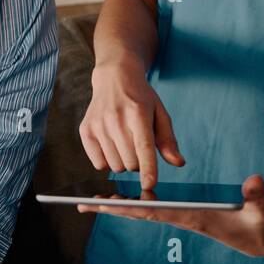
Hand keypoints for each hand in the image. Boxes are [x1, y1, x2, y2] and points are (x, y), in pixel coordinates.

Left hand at [76, 175, 263, 257]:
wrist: (259, 235)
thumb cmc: (258, 222)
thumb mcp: (261, 209)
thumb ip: (258, 196)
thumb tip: (254, 181)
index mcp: (192, 217)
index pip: (156, 212)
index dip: (131, 207)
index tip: (108, 204)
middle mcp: (180, 217)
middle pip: (140, 213)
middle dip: (112, 208)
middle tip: (83, 203)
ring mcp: (180, 215)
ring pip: (143, 210)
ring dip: (119, 206)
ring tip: (93, 200)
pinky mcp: (183, 212)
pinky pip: (153, 207)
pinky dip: (135, 203)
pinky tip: (122, 198)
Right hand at [80, 60, 183, 188]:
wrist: (113, 77)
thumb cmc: (140, 97)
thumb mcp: (159, 113)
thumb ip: (168, 139)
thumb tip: (178, 163)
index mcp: (138, 113)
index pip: (143, 147)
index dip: (148, 169)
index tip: (149, 185)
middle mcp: (115, 119)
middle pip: (130, 162)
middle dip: (139, 162)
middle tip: (138, 146)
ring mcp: (98, 125)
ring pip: (115, 166)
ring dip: (124, 162)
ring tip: (125, 143)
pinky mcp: (85, 130)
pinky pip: (99, 164)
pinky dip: (107, 162)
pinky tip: (111, 145)